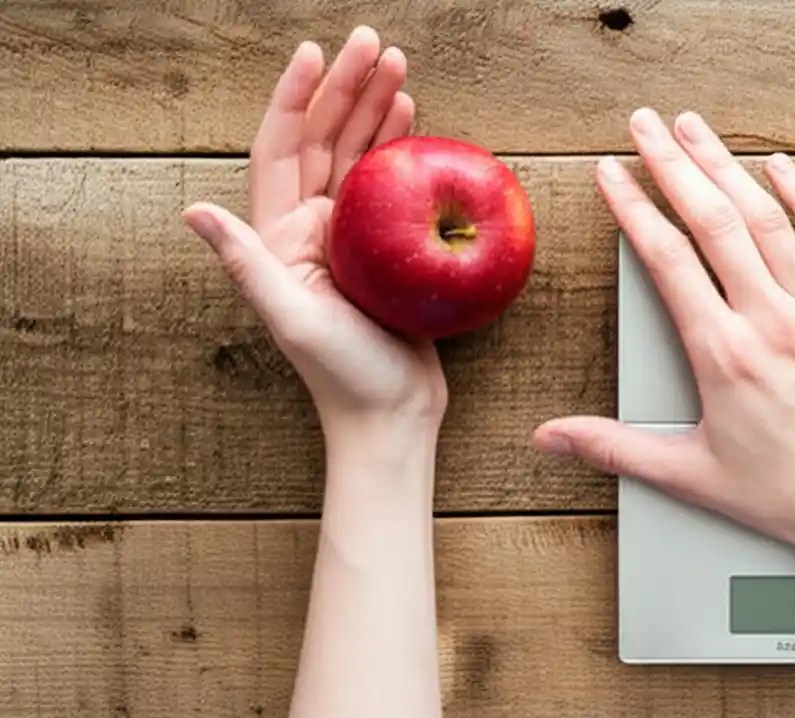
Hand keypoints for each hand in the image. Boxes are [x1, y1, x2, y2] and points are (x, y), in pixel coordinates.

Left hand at [182, 27, 446, 431]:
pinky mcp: (388, 250)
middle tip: (376, 43)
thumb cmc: (342, 373)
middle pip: (327, 140)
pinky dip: (404, 150)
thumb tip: (194, 210)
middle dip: (348, 87)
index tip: (316, 52)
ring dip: (378, 110)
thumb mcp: (290, 317)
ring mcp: (351, 237)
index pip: (284, 149)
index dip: (296, 97)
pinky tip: (417, 122)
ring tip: (401, 68)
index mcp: (281, 236)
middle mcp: (313, 228)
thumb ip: (246, 263)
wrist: (391, 414)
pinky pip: (393, 186)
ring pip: (361, 156)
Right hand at [533, 108, 794, 561]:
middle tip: (644, 124)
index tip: (611, 174)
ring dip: (726, 166)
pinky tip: (781, 166)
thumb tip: (553, 438)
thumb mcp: (690, 475)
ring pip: (766, 218)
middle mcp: (769, 321)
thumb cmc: (788, 494)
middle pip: (712, 220)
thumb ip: (615, 448)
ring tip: (695, 129)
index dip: (633, 207)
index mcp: (722, 355)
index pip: (666, 259)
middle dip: (671, 163)